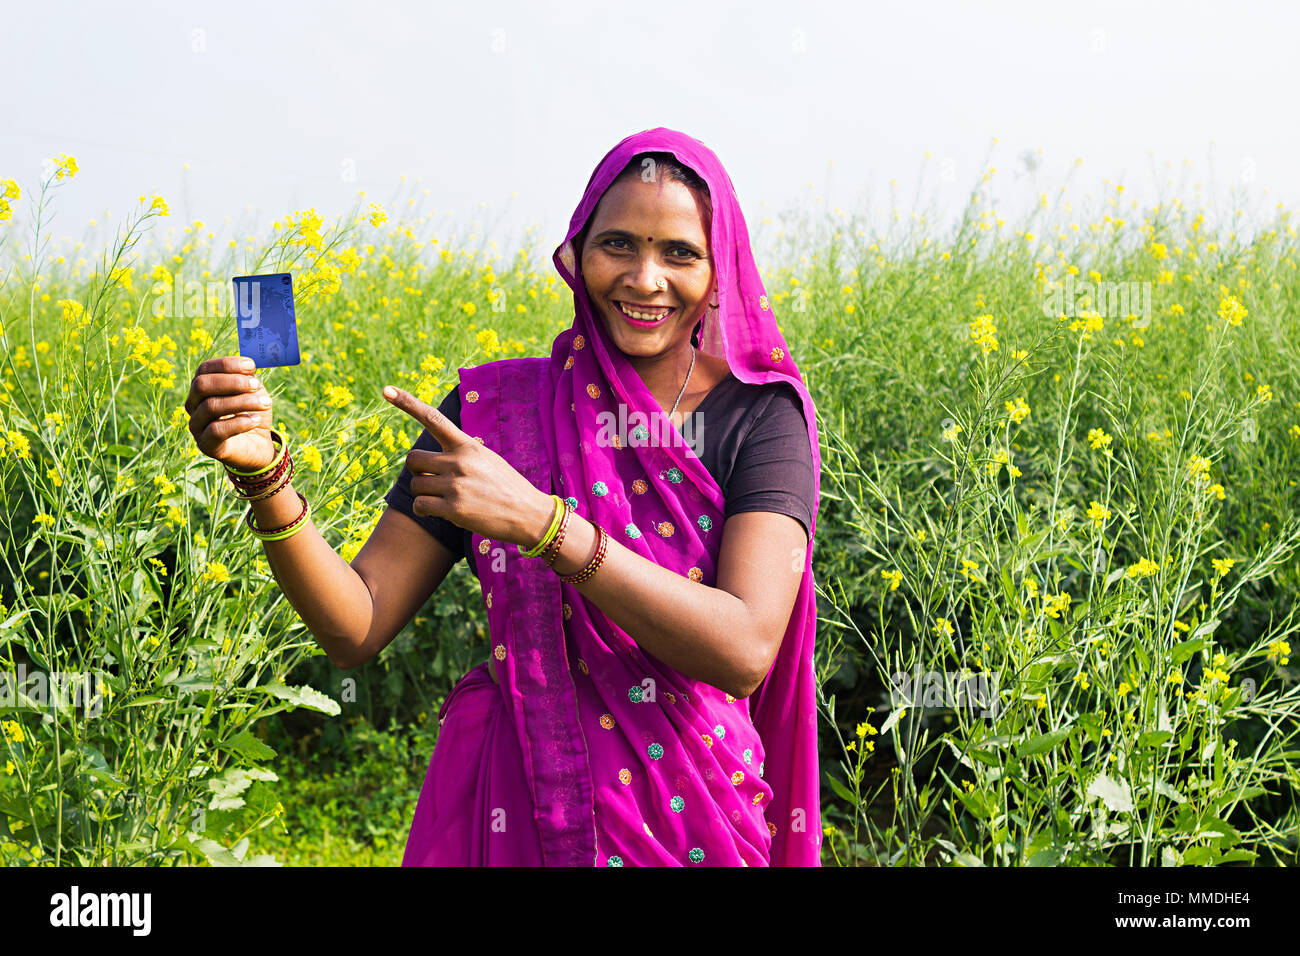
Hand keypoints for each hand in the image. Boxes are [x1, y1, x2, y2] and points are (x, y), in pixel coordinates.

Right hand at [186, 356, 276, 471]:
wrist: (257, 447)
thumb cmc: (252, 415)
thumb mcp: (253, 393)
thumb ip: (249, 379)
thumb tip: (248, 368)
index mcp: (202, 388)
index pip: (205, 369)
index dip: (227, 364)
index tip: (252, 366)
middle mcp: (193, 405)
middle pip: (202, 385)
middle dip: (232, 382)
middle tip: (256, 385)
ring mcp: (196, 426)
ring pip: (211, 406)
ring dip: (242, 401)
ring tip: (266, 403)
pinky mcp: (206, 445)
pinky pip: (217, 430)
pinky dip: (239, 422)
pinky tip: (256, 420)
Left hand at [382, 385, 553, 548]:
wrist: (529, 514)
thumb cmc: (506, 487)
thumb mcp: (487, 460)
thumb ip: (460, 454)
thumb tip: (431, 461)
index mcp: (467, 446)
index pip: (433, 419)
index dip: (408, 403)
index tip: (387, 390)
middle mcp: (459, 461)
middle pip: (413, 459)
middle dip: (417, 471)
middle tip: (432, 480)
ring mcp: (456, 485)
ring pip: (416, 485)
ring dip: (423, 493)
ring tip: (444, 498)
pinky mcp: (454, 509)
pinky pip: (420, 505)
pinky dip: (424, 509)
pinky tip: (438, 511)